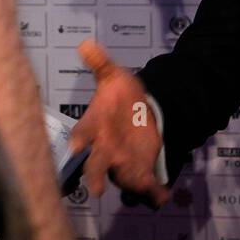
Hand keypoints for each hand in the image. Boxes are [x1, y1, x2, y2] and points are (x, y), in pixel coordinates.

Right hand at [69, 39, 168, 206]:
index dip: (79, 140)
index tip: (76, 147)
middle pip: (96, 164)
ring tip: (143, 188)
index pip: (83, 133)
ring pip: (122, 178)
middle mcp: (104, 148)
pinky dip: (153, 193)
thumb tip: (86, 43)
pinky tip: (163, 195)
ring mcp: (121, 162)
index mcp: (95, 126)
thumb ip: (100, 63)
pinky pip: (145, 186)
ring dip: (131, 184)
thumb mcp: (114, 76)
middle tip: (95, 188)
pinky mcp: (139, 169)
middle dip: (95, 175)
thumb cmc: (120, 96)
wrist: (140, 111)